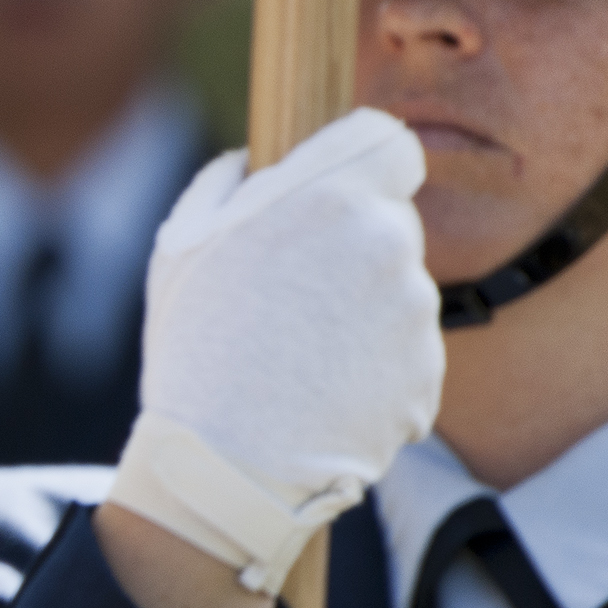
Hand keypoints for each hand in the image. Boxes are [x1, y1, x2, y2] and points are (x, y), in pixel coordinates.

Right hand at [107, 107, 444, 594]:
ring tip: (300, 360)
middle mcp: (386, 241)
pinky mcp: (428, 372)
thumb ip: (224, 184)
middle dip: (350, 250)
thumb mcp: (179, 245)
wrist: (225, 464)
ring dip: (360, 316)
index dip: (364, 167)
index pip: (389, 143)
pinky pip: (404, 357)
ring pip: (398, 294)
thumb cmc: (193, 347)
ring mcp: (415, 311)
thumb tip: (250, 164)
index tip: (335, 198)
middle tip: (293, 299)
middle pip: (389, 224)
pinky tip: (321, 396)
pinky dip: (371, 373)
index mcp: (330, 194)